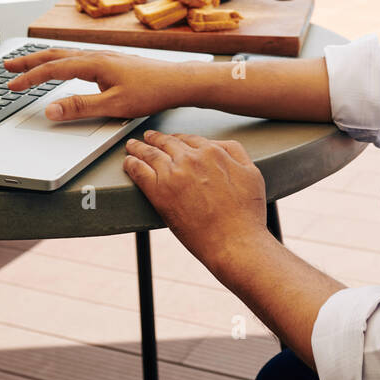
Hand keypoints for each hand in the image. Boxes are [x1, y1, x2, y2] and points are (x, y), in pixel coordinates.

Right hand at [1, 48, 188, 120]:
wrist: (178, 81)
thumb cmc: (152, 91)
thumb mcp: (114, 106)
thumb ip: (80, 108)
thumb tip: (50, 110)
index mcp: (93, 63)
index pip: (52, 69)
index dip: (29, 79)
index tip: (11, 87)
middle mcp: (96, 55)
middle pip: (54, 55)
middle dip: (28, 62)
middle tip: (7, 67)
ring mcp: (103, 57)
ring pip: (65, 54)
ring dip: (42, 59)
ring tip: (26, 65)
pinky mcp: (110, 62)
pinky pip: (76, 57)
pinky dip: (59, 60)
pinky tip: (60, 66)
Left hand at [123, 129, 267, 264]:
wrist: (234, 241)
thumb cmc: (246, 213)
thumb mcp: (251, 173)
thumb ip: (235, 153)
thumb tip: (219, 145)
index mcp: (212, 152)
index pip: (189, 139)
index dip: (178, 138)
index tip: (172, 140)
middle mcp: (190, 158)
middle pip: (167, 143)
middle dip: (155, 138)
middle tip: (147, 137)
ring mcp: (173, 174)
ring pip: (150, 153)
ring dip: (138, 147)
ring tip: (132, 146)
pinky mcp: (159, 192)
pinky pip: (139, 171)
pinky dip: (131, 164)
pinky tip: (127, 162)